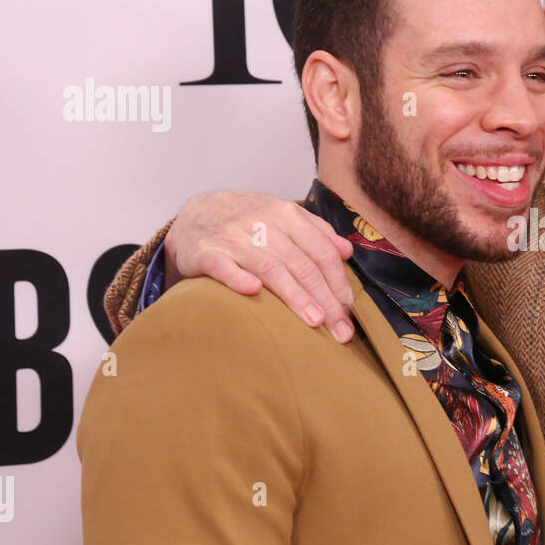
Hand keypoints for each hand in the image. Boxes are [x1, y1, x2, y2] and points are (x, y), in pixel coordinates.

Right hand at [163, 191, 356, 341]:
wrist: (194, 214)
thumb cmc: (247, 221)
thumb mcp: (282, 216)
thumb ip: (315, 231)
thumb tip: (346, 251)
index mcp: (287, 215)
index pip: (321, 252)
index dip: (338, 282)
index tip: (349, 311)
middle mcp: (263, 223)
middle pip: (302, 265)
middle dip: (325, 300)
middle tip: (341, 330)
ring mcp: (233, 237)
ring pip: (271, 269)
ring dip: (295, 296)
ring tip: (315, 322)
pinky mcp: (205, 252)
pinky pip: (224, 267)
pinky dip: (238, 278)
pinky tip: (254, 293)